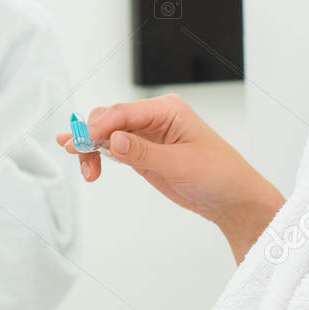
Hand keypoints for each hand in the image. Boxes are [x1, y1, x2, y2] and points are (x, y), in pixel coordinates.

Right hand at [54, 94, 283, 263]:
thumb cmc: (218, 175)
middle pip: (109, 118)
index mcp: (167, 110)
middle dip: (90, 134)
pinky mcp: (141, 152)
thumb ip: (144, 152)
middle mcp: (153, 117)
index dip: (100, 125)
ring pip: (106, 132)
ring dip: (91, 146)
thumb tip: (113, 140)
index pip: (124, 111)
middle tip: (76, 153)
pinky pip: (112, 147)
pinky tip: (81, 158)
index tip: (83, 140)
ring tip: (83, 168)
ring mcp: (145, 135)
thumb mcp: (181, 164)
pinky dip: (97, 153)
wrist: (232, 199)